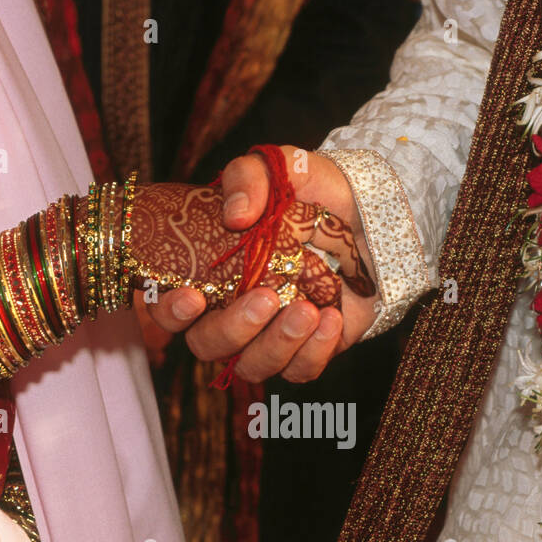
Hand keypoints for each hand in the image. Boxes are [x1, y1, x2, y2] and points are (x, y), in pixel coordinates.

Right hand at [146, 147, 377, 382]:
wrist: (373, 217)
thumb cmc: (316, 194)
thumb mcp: (284, 168)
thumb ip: (251, 177)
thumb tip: (235, 215)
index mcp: (209, 273)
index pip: (169, 306)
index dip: (171, 310)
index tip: (194, 294)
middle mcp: (230, 312)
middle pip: (207, 345)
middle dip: (233, 328)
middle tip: (265, 297)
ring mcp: (267, 337)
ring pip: (250, 367)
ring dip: (276, 345)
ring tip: (307, 310)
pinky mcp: (306, 352)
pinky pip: (299, 372)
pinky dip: (313, 352)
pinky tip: (330, 320)